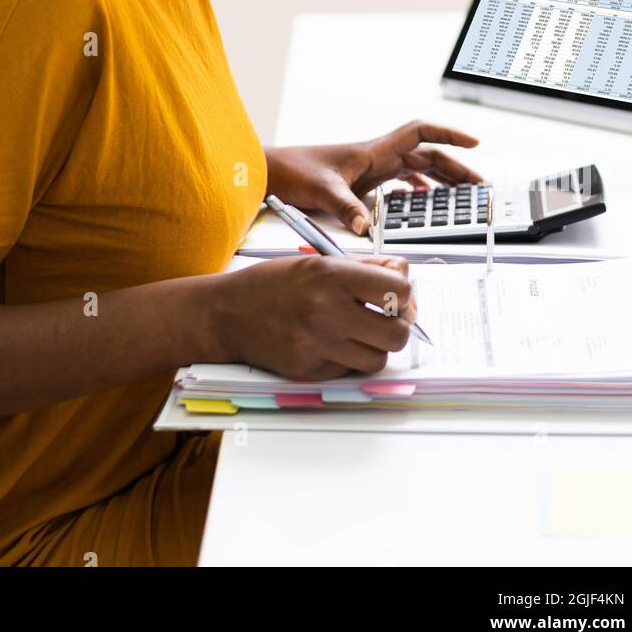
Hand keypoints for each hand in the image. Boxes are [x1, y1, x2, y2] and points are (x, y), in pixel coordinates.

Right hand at [212, 254, 416, 380]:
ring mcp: (319, 346)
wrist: (227, 313)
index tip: (396, 292)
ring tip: (359, 332)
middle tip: (386, 317)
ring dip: (376, 346)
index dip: (404, 292)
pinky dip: (350, 358)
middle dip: (398, 324)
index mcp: (332, 276)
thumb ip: (364, 267)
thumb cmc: (272, 283)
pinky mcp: (311, 371)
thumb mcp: (317, 260)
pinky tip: (334, 342)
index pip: (398, 289)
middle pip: (397, 332)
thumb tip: (404, 273)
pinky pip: (350, 371)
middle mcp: (327, 312)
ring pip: (378, 359)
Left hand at [264, 121, 482, 237]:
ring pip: (416, 169)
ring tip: (462, 195)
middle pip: (427, 156)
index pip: (420, 133)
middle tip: (479, 185)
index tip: (475, 143)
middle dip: (455, 167)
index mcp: (373, 151)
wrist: (271, 172)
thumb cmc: (293, 172)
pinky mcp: (362, 183)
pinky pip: (399, 182)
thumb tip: (367, 228)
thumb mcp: (322, 191)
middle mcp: (376, 157)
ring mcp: (371, 170)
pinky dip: (417, 191)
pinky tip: (424, 202)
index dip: (449, 134)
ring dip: (440, 180)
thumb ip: (346, 208)